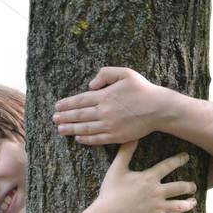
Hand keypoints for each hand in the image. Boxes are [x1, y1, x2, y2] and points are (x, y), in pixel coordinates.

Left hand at [52, 67, 166, 144]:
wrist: (158, 109)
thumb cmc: (142, 89)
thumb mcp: (125, 73)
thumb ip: (105, 74)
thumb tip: (90, 84)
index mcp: (105, 95)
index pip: (80, 100)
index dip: (67, 104)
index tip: (57, 106)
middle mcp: (104, 111)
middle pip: (79, 115)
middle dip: (65, 117)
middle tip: (54, 119)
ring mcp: (110, 126)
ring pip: (85, 128)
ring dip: (71, 129)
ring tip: (60, 129)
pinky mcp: (116, 137)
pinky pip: (97, 139)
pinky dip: (86, 139)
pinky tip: (78, 138)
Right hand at [96, 140, 196, 212]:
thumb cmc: (110, 191)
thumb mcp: (117, 168)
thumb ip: (126, 151)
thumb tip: (132, 135)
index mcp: (149, 177)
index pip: (169, 165)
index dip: (179, 159)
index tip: (186, 157)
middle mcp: (157, 192)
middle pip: (180, 187)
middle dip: (189, 186)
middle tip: (193, 186)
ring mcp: (157, 208)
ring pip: (180, 205)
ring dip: (189, 203)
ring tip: (193, 202)